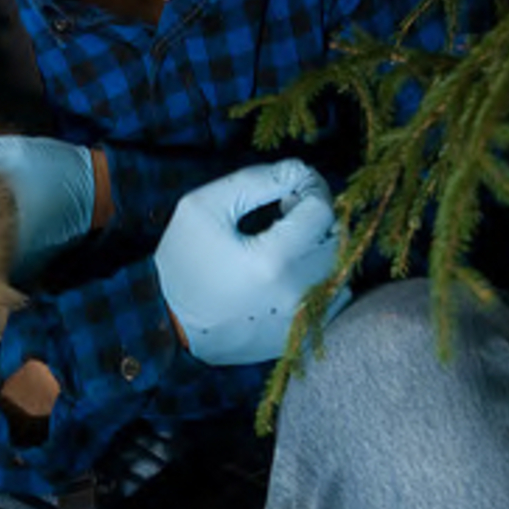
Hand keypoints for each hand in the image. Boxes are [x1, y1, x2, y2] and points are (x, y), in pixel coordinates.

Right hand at [153, 161, 349, 365]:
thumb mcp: (204, 207)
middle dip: (316, 217)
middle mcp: (295, 294)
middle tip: (286, 211)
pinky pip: (334, 299)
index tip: (290, 188)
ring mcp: (302, 321)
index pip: (321, 211)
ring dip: (319, 247)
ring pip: (339, 269)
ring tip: (286, 243)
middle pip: (337, 240)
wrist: (169, 325)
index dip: (310, 189)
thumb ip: (256, 180)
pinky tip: (289, 273)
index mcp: (272, 261)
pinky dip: (320, 278)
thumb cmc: (183, 261)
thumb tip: (299, 170)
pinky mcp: (302, 337)